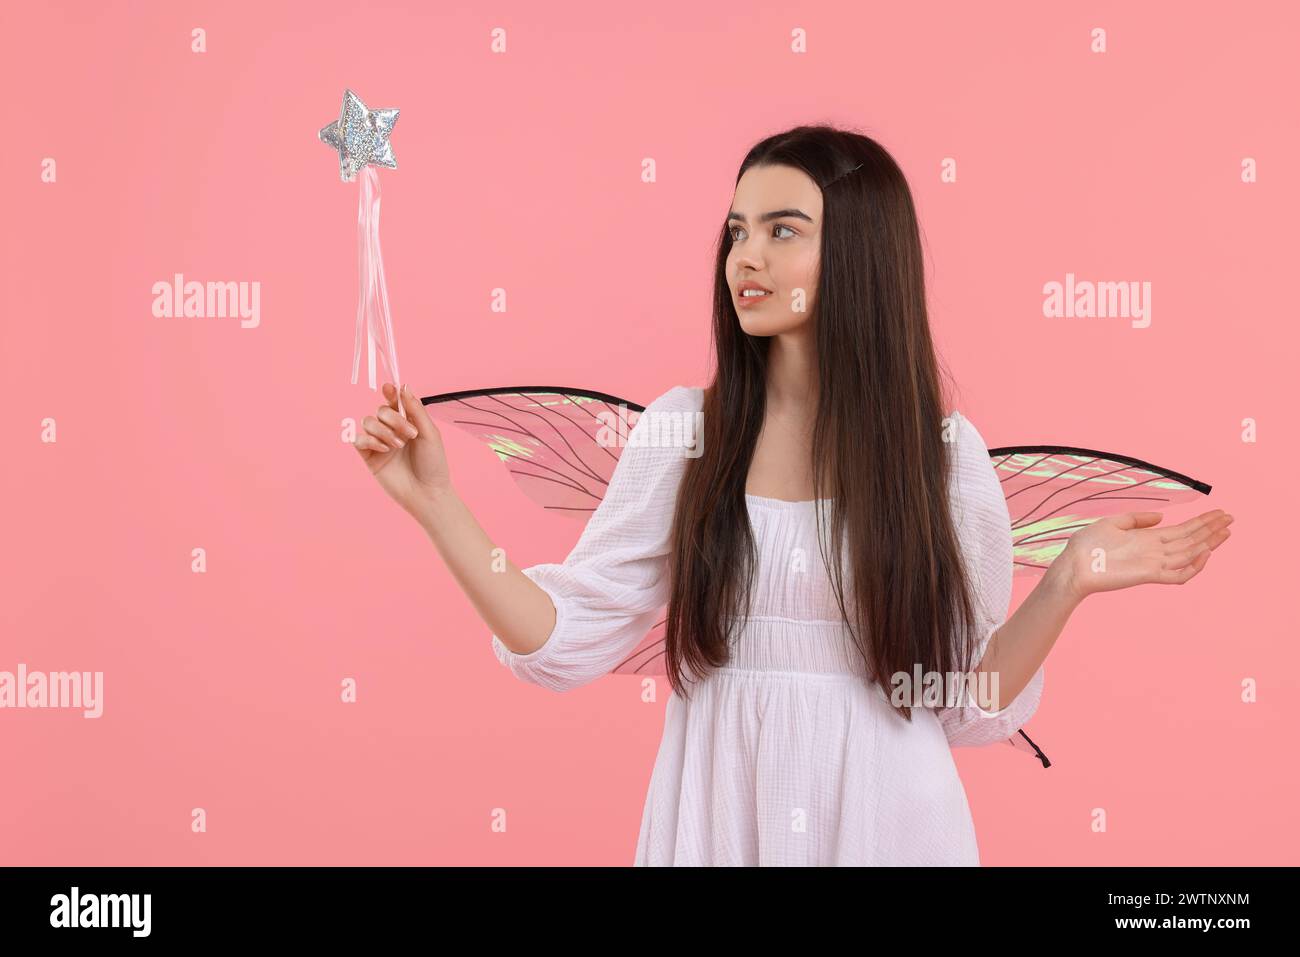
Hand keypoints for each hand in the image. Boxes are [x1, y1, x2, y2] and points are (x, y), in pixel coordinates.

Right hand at [353, 382, 453, 517]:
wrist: (427, 492)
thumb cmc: (433, 464)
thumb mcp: (429, 433)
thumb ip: (416, 409)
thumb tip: (403, 386)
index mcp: (407, 423)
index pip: (393, 402)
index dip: (389, 392)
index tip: (389, 388)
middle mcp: (391, 431)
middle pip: (380, 410)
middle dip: (393, 419)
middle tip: (409, 435)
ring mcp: (379, 443)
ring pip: (368, 422)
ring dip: (383, 430)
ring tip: (397, 446)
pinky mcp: (369, 457)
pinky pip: (358, 440)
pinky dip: (369, 440)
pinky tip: (384, 449)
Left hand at [1055, 508, 1232, 600]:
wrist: (1072, 565)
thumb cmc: (1086, 545)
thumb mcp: (1112, 523)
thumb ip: (1137, 519)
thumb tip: (1162, 516)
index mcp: (1148, 539)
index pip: (1182, 530)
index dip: (1201, 522)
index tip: (1218, 513)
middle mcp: (1154, 551)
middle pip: (1190, 540)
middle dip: (1211, 529)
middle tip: (1231, 518)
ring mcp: (1153, 564)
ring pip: (1189, 554)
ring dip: (1209, 542)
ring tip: (1226, 530)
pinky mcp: (1147, 575)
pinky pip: (1176, 574)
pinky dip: (1193, 566)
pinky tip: (1205, 552)